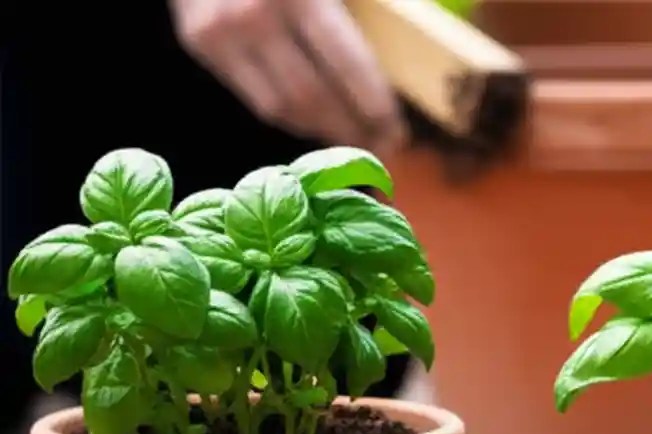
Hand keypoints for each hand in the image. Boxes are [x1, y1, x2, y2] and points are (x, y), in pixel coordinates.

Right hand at [171, 0, 407, 153]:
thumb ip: (356, 11)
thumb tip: (391, 66)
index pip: (348, 65)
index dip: (376, 105)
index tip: (399, 130)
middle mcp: (256, 15)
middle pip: (314, 97)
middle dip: (352, 129)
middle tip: (382, 147)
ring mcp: (220, 31)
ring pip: (281, 107)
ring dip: (322, 130)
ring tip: (353, 140)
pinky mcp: (198, 41)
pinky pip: (253, 96)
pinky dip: (289, 116)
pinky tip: (315, 121)